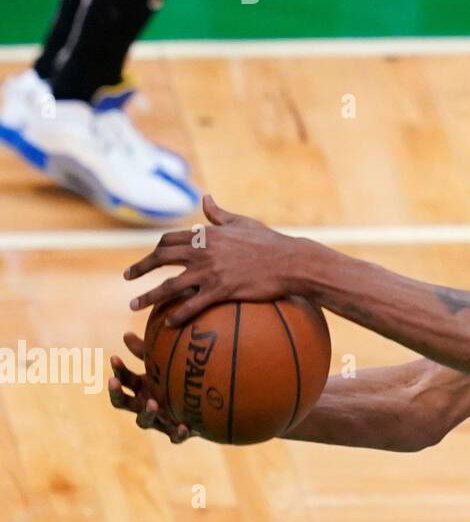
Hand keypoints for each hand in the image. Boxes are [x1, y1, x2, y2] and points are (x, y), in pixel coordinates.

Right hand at [107, 331, 191, 443]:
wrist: (206, 405)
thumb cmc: (180, 380)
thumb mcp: (164, 365)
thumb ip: (147, 352)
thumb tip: (126, 334)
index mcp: (142, 388)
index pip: (123, 380)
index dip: (118, 371)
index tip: (114, 357)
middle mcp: (145, 405)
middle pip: (124, 404)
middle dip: (117, 393)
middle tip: (114, 381)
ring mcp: (159, 420)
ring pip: (144, 421)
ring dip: (146, 413)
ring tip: (152, 403)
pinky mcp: (176, 431)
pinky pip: (174, 436)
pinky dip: (177, 433)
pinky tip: (184, 426)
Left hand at [124, 194, 303, 325]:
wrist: (290, 261)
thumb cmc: (270, 241)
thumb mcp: (242, 222)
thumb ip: (219, 213)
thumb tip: (205, 197)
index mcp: (207, 234)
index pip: (170, 240)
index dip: (155, 249)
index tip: (147, 258)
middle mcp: (203, 251)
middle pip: (161, 259)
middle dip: (140, 268)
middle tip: (127, 277)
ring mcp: (211, 272)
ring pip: (169, 286)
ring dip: (148, 296)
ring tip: (134, 305)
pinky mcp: (221, 290)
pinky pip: (191, 305)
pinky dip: (177, 315)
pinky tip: (168, 324)